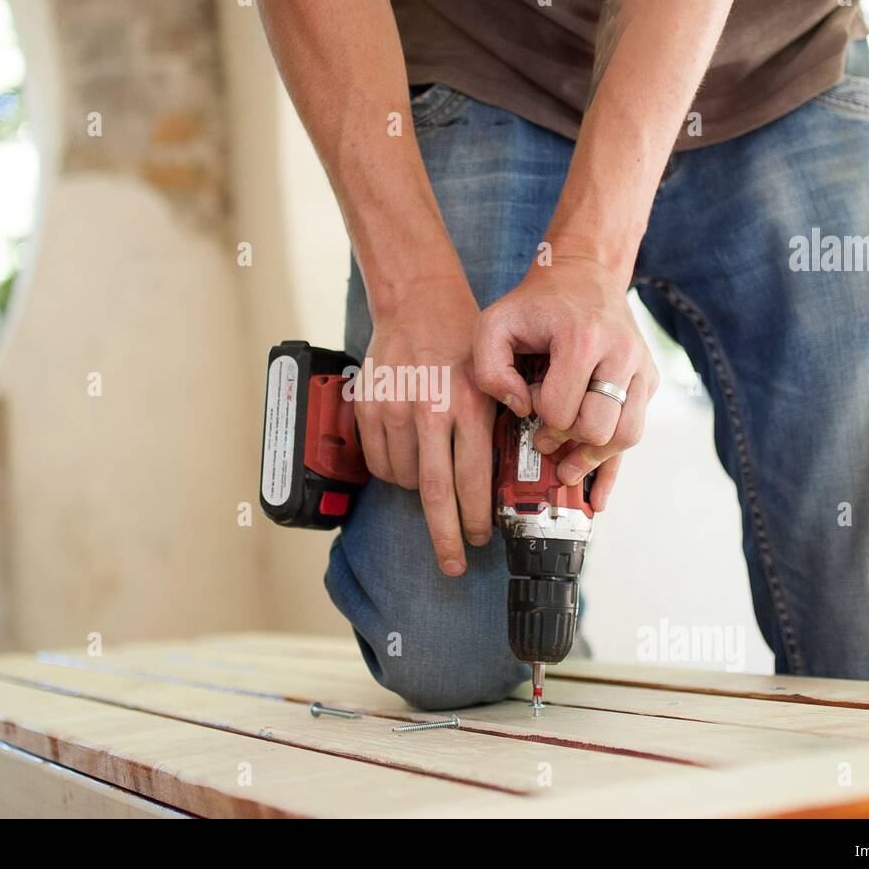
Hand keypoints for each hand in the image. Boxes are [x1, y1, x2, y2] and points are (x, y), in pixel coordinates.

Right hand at [359, 273, 496, 575]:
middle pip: (434, 493)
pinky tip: (407, 458)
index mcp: (469, 405)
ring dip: (420, 492)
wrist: (418, 303)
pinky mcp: (368, 407)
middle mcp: (431, 409)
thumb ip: (496, 426)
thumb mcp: (495, 380)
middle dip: (445, 537)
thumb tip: (499, 485)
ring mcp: (394, 409)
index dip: (475, 518)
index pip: (472, 480)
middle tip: (453, 565)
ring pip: (404, 480)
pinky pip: (378, 462)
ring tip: (432, 478)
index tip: (480, 540)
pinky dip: (393, 471)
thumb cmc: (463, 343)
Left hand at [473, 254, 657, 510]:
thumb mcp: (492, 325)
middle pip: (600, 429)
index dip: (540, 420)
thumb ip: (489, 370)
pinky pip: (638, 430)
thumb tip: (522, 411)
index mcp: (582, 338)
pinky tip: (598, 497)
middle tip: (546, 438)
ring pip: (627, 436)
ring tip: (567, 467)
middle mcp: (621, 353)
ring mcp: (641, 367)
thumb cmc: (534, 305)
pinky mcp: (649, 378)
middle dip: (569, 442)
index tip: (529, 410)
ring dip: (595, 459)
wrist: (583, 272)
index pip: (562, 410)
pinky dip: (616, 465)